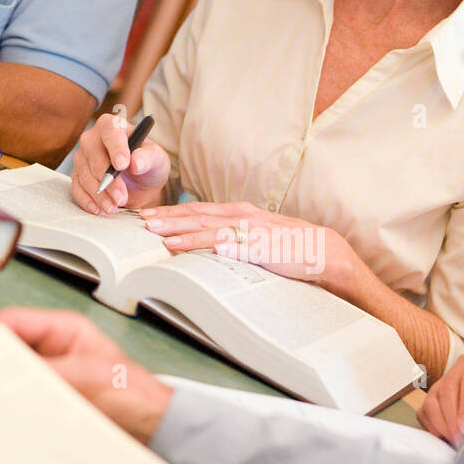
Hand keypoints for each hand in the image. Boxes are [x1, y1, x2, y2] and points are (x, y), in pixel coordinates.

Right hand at [0, 307, 171, 442]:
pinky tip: (0, 417)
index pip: (11, 322)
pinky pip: (20, 396)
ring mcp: (51, 373)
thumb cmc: (136, 395)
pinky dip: (8, 404)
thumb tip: (11, 374)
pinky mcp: (51, 397)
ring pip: (9, 373)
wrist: (156, 427)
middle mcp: (54, 349)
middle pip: (5, 348)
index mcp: (64, 330)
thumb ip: (50, 373)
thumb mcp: (90, 379)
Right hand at [72, 112, 170, 214]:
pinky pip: (77, 189)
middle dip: (109, 180)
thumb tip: (136, 161)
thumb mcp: (157, 160)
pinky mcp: (77, 176)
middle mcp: (92, 139)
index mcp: (112, 126)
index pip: (110, 132)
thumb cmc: (148, 164)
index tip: (123, 165)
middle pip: (94, 156)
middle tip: (122, 197)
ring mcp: (82, 158)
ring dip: (99, 194)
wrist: (140, 183)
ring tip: (114, 207)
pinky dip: (87, 201)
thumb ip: (149, 158)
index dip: (115, 148)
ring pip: (84, 175)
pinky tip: (100, 209)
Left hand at [140, 201, 354, 286]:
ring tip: (151, 231)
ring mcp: (246, 228)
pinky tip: (176, 246)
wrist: (323, 253)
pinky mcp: (252, 244)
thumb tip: (218, 250)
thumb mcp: (262, 241)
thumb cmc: (293, 250)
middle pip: (196, 213)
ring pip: (202, 225)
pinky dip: (193, 243)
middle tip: (140, 219)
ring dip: (174, 227)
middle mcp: (241, 215)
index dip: (175, 212)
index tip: (153, 215)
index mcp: (242, 213)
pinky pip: (216, 243)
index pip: (202, 210)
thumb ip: (240, 241)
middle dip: (167, 215)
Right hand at [417, 352, 463, 445]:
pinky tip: (449, 435)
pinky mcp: (434, 393)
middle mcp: (463, 367)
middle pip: (449, 389)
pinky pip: (425, 411)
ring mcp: (445, 378)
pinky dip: (434, 427)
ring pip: (433, 401)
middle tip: (462, 441)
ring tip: (457, 441)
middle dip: (454, 421)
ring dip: (443, 426)